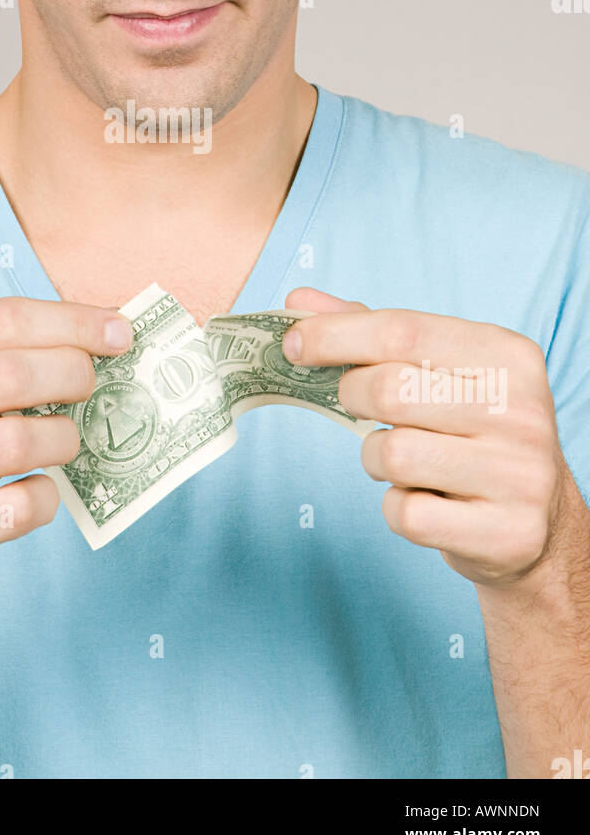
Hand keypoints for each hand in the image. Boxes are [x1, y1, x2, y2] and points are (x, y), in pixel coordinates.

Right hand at [0, 298, 132, 603]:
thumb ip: (10, 357)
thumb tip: (106, 329)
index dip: (70, 321)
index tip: (119, 332)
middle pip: (12, 373)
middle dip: (74, 373)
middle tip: (92, 387)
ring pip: (19, 441)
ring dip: (64, 438)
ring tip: (65, 442)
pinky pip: (21, 506)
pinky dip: (47, 497)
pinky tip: (38, 491)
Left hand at [282, 287, 572, 587]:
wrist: (541, 517)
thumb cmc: (471, 428)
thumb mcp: (439, 369)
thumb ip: (371, 330)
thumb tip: (300, 300)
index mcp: (507, 356)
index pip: (404, 331)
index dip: (335, 335)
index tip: (294, 344)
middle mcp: (522, 410)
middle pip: (391, 390)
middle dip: (353, 397)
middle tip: (356, 404)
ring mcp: (519, 475)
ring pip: (393, 455)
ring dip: (375, 458)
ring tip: (399, 458)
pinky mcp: (506, 533)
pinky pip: (407, 515)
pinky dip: (396, 507)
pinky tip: (424, 499)